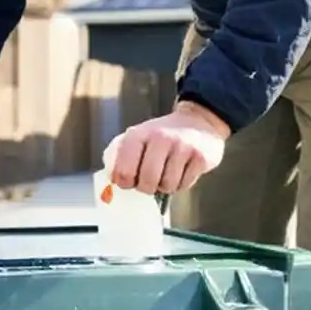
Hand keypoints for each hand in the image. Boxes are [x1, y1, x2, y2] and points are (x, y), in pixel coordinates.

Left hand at [103, 101, 230, 195]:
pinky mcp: (200, 157)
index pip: (123, 171)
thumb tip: (110, 186)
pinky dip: (182, 184)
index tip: (130, 181)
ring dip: (166, 186)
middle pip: (147, 182)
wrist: (199, 121)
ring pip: (167, 186)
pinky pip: (185, 184)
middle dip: (147, 188)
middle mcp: (160, 138)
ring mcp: (182, 147)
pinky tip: (183, 170)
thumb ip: (122, 158)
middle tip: (150, 181)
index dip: (125, 183)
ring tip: (168, 173)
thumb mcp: (139, 138)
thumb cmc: (162, 137)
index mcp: (138, 135)